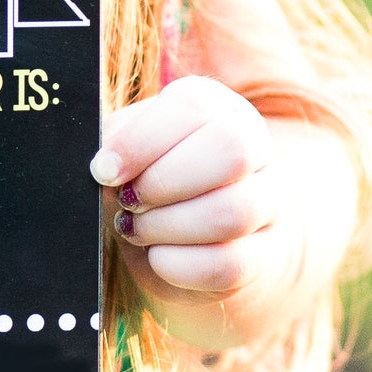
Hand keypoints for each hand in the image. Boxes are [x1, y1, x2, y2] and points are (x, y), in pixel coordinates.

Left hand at [90, 77, 296, 343]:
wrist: (187, 236)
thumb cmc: (145, 180)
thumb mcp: (128, 151)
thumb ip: (112, 146)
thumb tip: (104, 166)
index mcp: (216, 109)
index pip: (192, 107)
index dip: (140, 142)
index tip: (103, 171)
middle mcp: (254, 147)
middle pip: (231, 152)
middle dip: (161, 184)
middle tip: (127, 201)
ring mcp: (268, 202)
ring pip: (232, 212)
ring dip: (165, 226)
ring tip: (135, 229)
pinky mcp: (265, 254)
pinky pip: (227, 264)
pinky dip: (177, 265)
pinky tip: (156, 256)